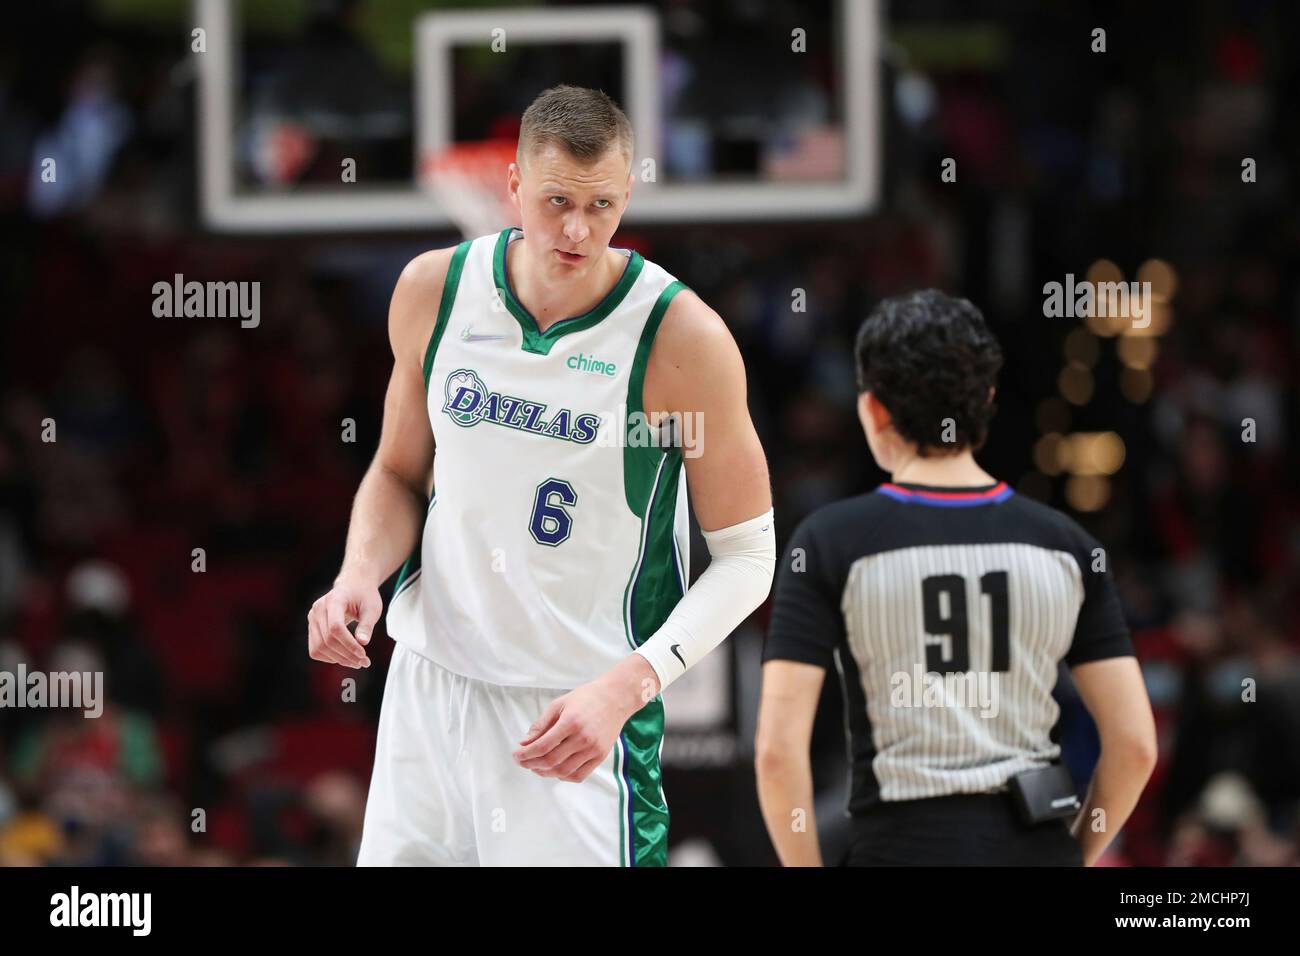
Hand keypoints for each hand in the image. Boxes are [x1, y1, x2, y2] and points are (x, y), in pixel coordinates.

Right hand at [307, 578, 381, 668]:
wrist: (353, 586)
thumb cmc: (364, 596)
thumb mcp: (372, 608)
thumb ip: (367, 625)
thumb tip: (363, 643)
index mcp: (334, 600)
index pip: (335, 627)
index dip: (349, 644)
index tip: (363, 654)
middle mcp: (318, 609)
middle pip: (328, 640)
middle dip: (347, 655)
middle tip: (364, 662)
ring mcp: (312, 619)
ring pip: (320, 648)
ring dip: (339, 660)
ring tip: (357, 663)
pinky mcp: (312, 628)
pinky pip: (316, 650)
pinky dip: (330, 658)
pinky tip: (345, 658)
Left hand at [513, 656, 659, 782]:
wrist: (615, 698)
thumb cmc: (586, 698)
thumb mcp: (559, 704)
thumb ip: (541, 725)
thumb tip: (524, 743)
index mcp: (571, 722)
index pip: (542, 746)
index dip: (526, 754)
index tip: (516, 755)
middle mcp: (583, 738)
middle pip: (551, 761)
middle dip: (531, 764)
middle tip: (522, 761)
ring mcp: (593, 749)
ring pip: (563, 772)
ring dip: (545, 772)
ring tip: (536, 766)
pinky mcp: (601, 756)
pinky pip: (579, 775)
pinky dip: (564, 777)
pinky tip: (555, 770)